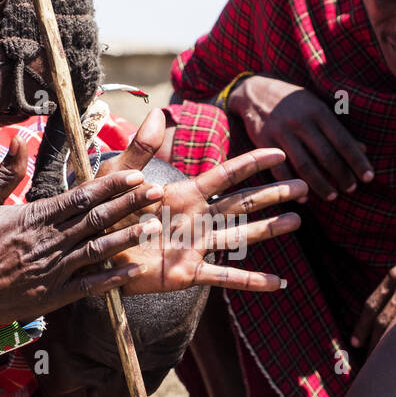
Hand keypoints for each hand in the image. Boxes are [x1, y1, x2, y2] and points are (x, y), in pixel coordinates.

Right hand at [0, 135, 164, 329]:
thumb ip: (5, 172)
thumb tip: (21, 137)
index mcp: (34, 217)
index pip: (82, 195)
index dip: (112, 184)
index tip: (136, 173)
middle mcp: (49, 242)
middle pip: (99, 218)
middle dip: (131, 203)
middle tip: (157, 191)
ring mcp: (53, 271)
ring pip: (100, 249)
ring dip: (128, 236)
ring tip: (154, 225)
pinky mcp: (51, 298)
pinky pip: (89, 287)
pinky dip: (112, 279)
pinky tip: (133, 270)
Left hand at [96, 108, 308, 293]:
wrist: (90, 253)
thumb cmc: (101, 213)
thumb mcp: (118, 178)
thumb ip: (140, 149)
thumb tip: (158, 113)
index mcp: (184, 194)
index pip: (226, 174)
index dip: (253, 162)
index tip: (280, 152)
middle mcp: (197, 218)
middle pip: (244, 203)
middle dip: (274, 194)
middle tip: (305, 187)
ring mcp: (196, 246)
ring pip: (242, 235)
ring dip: (270, 229)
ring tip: (297, 221)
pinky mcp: (188, 273)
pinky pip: (225, 276)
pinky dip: (252, 281)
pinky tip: (278, 283)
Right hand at [228, 76, 373, 199]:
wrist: (256, 91)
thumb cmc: (294, 102)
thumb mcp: (318, 107)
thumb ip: (338, 128)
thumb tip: (363, 149)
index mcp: (318, 111)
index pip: (343, 140)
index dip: (357, 160)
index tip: (369, 177)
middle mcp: (301, 121)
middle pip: (326, 155)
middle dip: (341, 175)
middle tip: (351, 189)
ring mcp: (281, 132)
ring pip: (305, 166)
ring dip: (321, 184)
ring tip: (332, 196)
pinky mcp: (264, 143)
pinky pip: (280, 170)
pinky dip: (292, 185)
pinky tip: (304, 197)